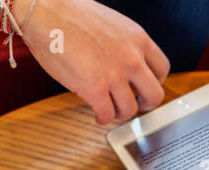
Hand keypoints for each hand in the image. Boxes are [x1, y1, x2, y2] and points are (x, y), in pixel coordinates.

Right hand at [16, 0, 169, 123]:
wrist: (46, 12)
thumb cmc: (71, 14)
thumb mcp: (112, 24)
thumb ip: (124, 45)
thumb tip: (126, 65)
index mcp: (137, 38)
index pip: (162, 69)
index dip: (154, 82)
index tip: (144, 87)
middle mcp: (131, 58)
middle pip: (155, 95)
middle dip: (144, 104)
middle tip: (134, 105)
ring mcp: (114, 75)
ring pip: (130, 110)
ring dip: (119, 113)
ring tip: (109, 109)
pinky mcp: (94, 89)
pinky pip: (107, 115)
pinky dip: (103, 118)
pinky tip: (97, 113)